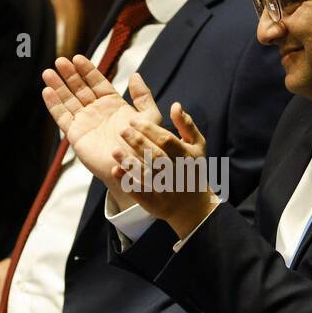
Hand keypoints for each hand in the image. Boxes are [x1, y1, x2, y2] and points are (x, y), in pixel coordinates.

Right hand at [40, 55, 160, 203]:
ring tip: (48, 72)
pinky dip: (54, 105)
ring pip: (68, 100)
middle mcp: (96, 111)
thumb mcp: (149, 117)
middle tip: (60, 60)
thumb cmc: (144, 145)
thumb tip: (135, 75)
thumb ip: (143, 96)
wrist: (132, 168)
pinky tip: (47, 91)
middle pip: (79, 88)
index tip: (77, 57)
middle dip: (69, 74)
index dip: (86, 70)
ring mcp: (84, 122)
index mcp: (112, 103)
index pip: (96, 82)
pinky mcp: (75, 135)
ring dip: (58, 86)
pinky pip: (63, 117)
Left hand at [110, 101, 217, 238]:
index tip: (133, 120)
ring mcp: (165, 189)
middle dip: (138, 142)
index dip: (149, 129)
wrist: (193, 206)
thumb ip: (186, 125)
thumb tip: (175, 105)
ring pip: (146, 174)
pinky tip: (115, 170)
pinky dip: (126, 181)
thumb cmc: (192, 169)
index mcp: (186, 157)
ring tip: (114, 150)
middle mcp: (176, 173)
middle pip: (155, 156)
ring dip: (129, 162)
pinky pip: (138, 192)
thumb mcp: (197, 146)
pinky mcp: (154, 203)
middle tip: (122, 130)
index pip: (166, 140)